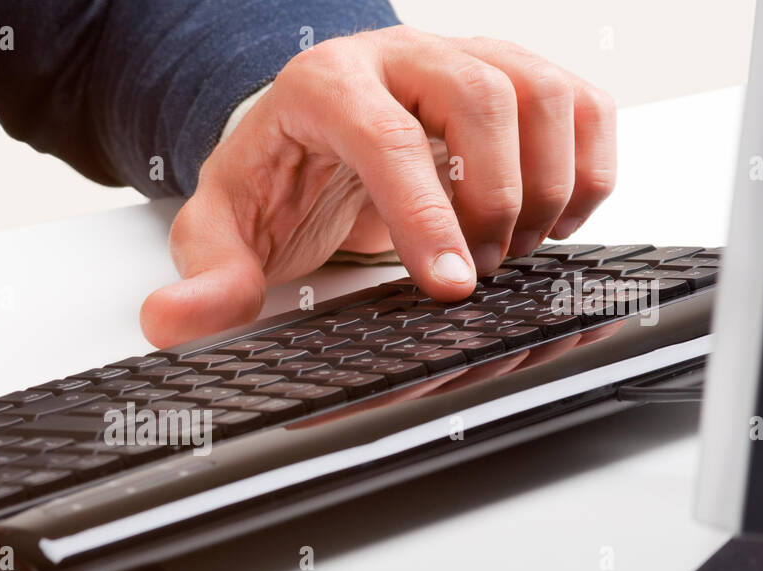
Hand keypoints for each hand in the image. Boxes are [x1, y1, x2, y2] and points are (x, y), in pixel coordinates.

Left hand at [141, 26, 615, 346]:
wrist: (307, 139)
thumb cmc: (274, 178)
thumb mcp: (219, 227)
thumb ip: (203, 274)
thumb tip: (173, 320)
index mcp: (323, 85)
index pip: (386, 138)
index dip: (425, 215)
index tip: (452, 284)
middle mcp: (400, 58)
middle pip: (482, 98)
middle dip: (494, 199)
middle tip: (477, 272)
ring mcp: (465, 59)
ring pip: (542, 92)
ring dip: (547, 186)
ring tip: (512, 252)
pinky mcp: (514, 78)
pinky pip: (581, 105)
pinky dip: (589, 169)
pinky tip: (554, 222)